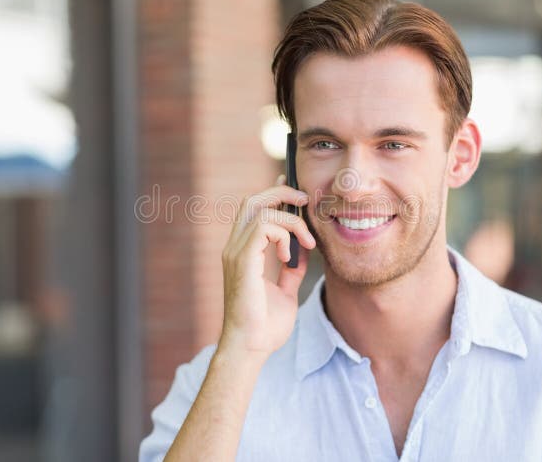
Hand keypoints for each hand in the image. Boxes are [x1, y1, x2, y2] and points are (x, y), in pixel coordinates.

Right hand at [219, 175, 315, 359]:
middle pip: (252, 200)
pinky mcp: (242, 261)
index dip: (274, 194)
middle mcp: (234, 248)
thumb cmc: (264, 327)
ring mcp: (235, 253)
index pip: (253, 210)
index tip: (298, 195)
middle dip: (281, 192)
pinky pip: (264, 227)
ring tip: (307, 243)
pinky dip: (284, 234)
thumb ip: (292, 269)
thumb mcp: (286, 291)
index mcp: (242, 252)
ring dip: (291, 220)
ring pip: (260, 209)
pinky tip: (290, 256)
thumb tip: (303, 251)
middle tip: (306, 201)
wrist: (252, 348)